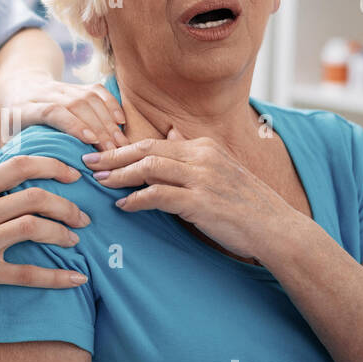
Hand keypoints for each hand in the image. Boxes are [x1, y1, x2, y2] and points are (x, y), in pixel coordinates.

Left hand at [0, 70, 129, 151]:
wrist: (14, 86)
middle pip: (77, 105)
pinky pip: (96, 90)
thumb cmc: (10, 123)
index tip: (90, 140)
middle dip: (99, 128)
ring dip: (108, 120)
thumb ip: (16, 156)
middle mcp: (44, 93)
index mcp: (24, 108)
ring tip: (120, 144)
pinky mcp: (75, 85)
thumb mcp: (5, 139)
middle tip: (113, 153)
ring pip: (89, 97)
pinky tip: (121, 122)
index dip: (73, 124)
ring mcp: (61, 87)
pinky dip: (111, 104)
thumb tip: (31, 182)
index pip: (52, 111)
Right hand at [0, 154, 91, 304]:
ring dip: (64, 233)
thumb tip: (4, 187)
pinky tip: (76, 279)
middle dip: (68, 205)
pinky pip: (28, 274)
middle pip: (36, 197)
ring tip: (74, 240)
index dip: (53, 166)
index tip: (72, 174)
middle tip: (82, 216)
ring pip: (36, 229)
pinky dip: (58, 277)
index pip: (20, 166)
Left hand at [81, 129, 298, 260]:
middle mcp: (202, 157)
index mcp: (204, 147)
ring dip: (119, 175)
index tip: (101, 153)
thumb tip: (170, 134)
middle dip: (112, 156)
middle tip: (87, 162)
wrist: (276, 228)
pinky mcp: (201, 202)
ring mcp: (202, 179)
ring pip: (149, 168)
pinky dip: (137, 200)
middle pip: (146, 150)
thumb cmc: (245, 203)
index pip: (154, 142)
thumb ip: (192, 152)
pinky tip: (123, 206)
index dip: (123, 148)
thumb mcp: (219, 169)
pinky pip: (159, 195)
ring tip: (99, 183)